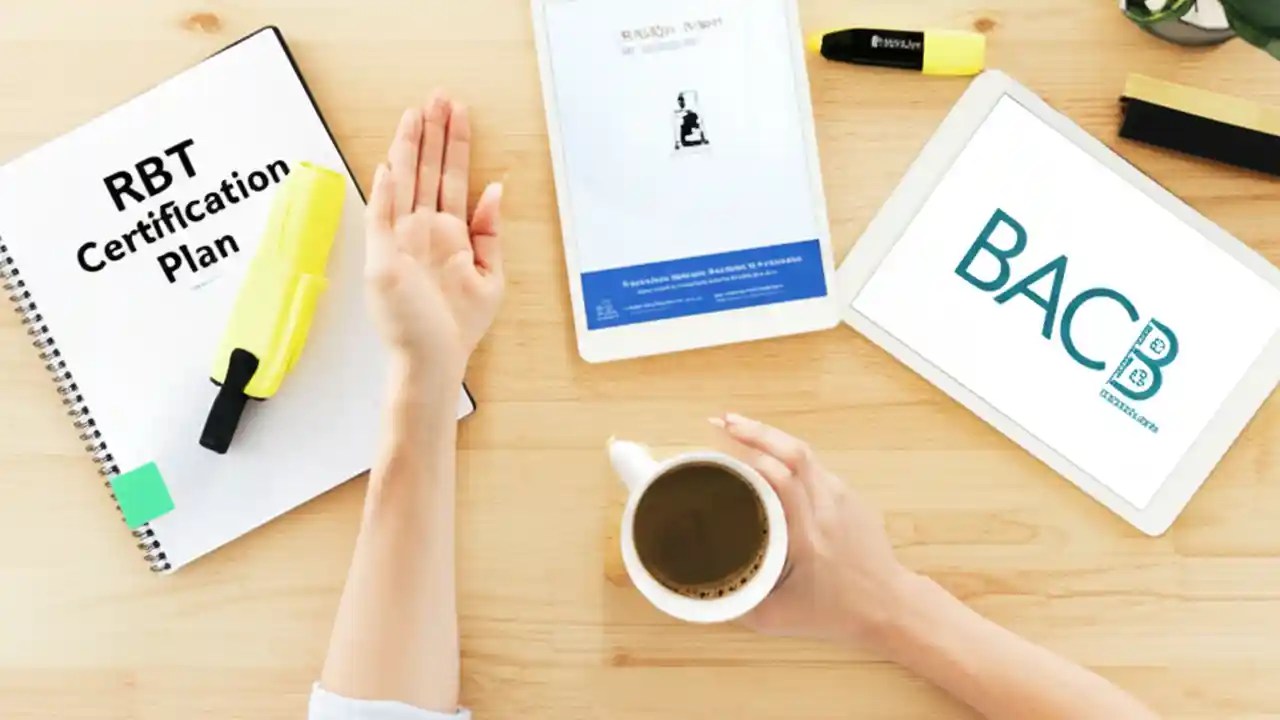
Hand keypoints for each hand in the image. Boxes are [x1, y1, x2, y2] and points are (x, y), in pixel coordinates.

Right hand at [365, 92, 504, 379]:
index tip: (458, 111)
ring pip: (404, 183)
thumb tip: (495, 190)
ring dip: (408, 148)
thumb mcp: (490, 276)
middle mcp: (423, 230)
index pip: (450, 176)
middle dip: (432, 132)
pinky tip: (388, 164)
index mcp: (448, 233)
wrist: (435, 360)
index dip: (455, 143)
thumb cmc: (458, 326)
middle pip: (426, 170)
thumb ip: (490, 233)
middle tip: (437, 96)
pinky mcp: (384, 259)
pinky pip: (382, 218)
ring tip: (415, 113)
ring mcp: (401, 242)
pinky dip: (384, 192)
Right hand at [713, 413, 914, 647]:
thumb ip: (736, 606)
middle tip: (722, 421)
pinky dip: (786, 453)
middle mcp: (826, 510)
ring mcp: (841, 498)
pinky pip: (813, 466)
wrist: (889, 605)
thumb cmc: (834, 614)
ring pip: (804, 453)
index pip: (782, 483)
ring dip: (770, 436)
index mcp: (807, 537)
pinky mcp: (848, 495)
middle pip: (795, 454)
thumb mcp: (778, 619)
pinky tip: (766, 453)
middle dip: (757, 432)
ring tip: (737, 427)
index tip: (720, 450)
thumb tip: (696, 592)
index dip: (752, 459)